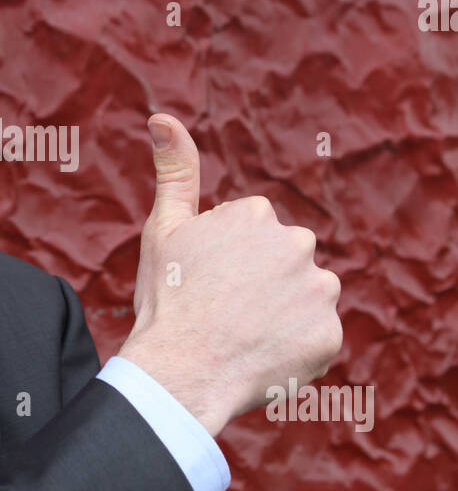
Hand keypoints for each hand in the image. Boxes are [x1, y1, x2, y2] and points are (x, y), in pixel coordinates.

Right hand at [118, 114, 341, 438]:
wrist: (179, 373)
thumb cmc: (167, 301)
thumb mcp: (163, 229)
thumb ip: (175, 171)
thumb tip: (161, 117)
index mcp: (257, 214)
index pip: (251, 238)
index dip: (224, 265)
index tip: (205, 284)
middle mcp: (297, 243)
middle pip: (282, 265)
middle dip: (259, 285)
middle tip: (223, 313)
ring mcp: (318, 290)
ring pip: (302, 299)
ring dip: (281, 315)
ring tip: (242, 337)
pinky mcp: (330, 334)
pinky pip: (315, 338)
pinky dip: (294, 348)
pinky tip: (262, 357)